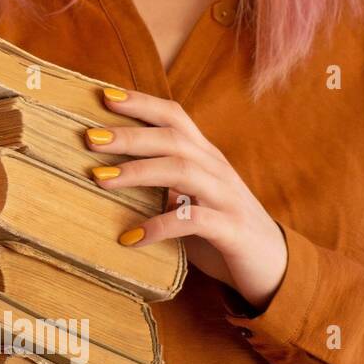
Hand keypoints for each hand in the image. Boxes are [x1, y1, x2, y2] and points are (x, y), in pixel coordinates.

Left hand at [88, 88, 288, 308]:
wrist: (274, 268)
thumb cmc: (220, 233)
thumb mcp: (190, 202)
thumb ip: (162, 187)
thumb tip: (109, 177)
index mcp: (206, 158)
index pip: (175, 117)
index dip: (142, 103)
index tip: (104, 96)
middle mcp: (217, 170)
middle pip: (173, 138)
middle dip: (129, 135)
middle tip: (89, 139)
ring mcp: (227, 198)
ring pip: (182, 170)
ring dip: (138, 171)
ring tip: (100, 178)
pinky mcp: (232, 231)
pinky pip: (194, 222)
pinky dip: (159, 227)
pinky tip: (131, 238)